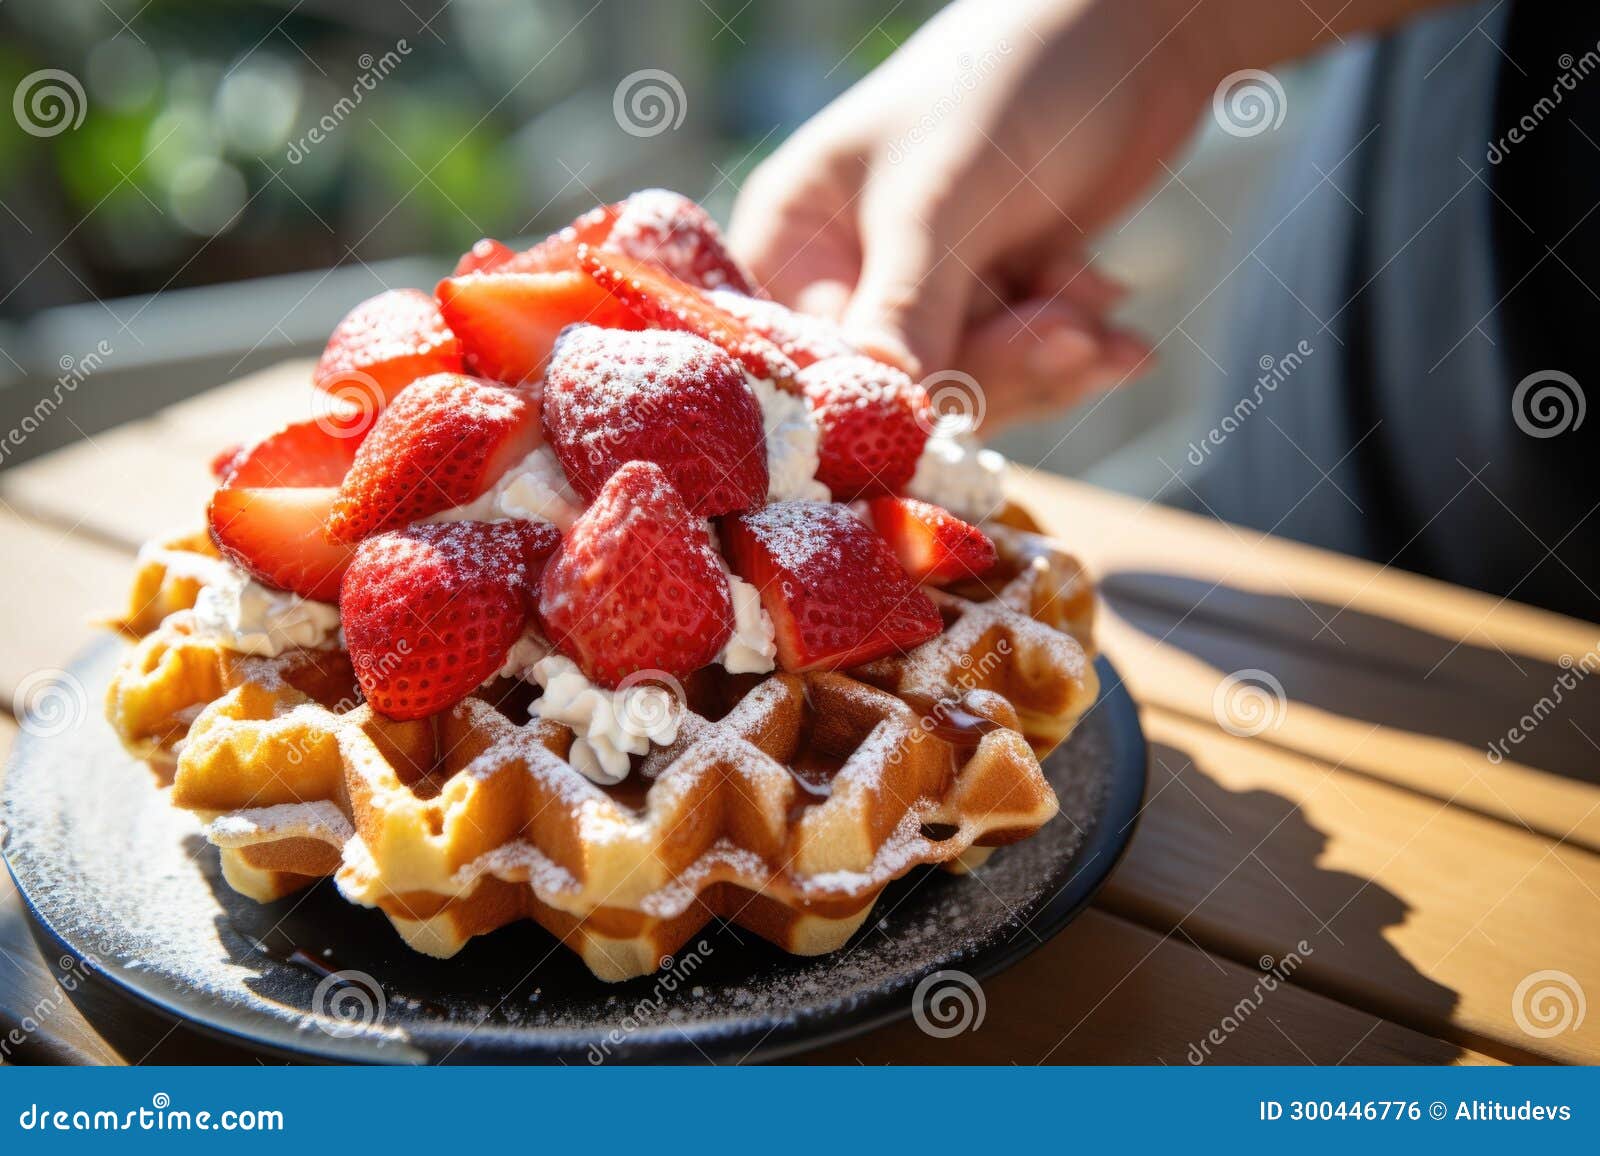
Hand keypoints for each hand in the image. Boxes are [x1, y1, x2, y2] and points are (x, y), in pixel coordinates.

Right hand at [730, 0, 1216, 430]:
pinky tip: (1118, 336)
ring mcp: (926, 295)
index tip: (946, 407)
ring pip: (970, 389)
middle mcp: (847, 275)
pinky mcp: (995, 308)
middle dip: (992, 366)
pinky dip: (1074, 356)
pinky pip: (1022, 375)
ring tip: (1098, 322)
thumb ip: (908, 300)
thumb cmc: (1010, 82)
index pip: (811, 355)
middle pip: (898, 386)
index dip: (877, 389)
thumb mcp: (945, 193)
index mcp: (795, 236)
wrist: (1135, 36)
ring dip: (1044, 364)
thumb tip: (882, 402)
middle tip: (1068, 335)